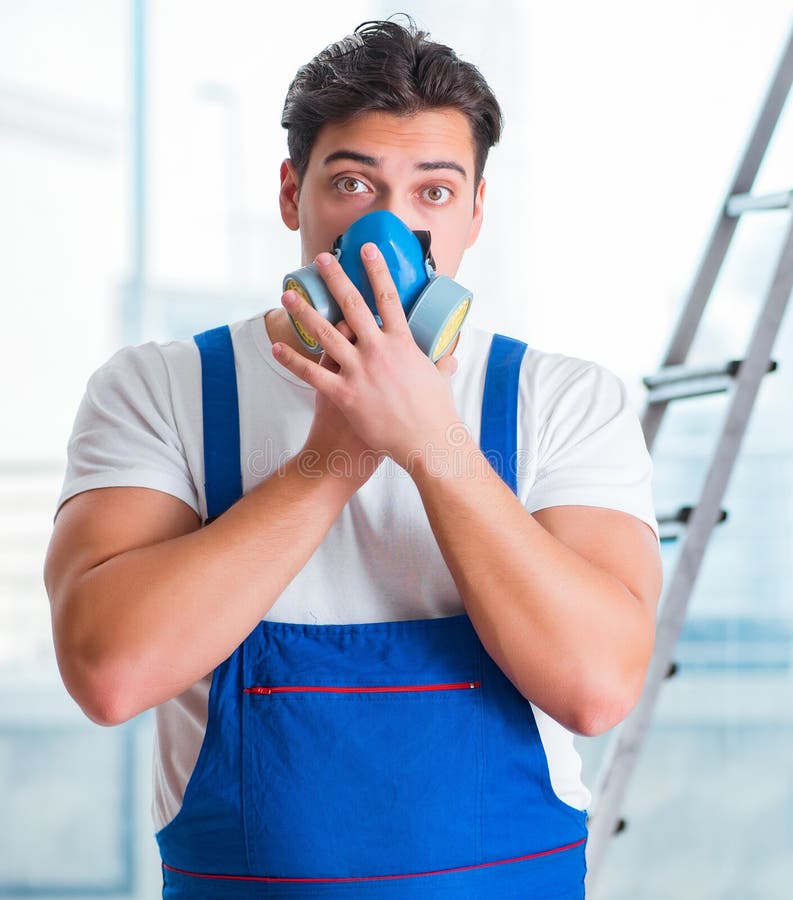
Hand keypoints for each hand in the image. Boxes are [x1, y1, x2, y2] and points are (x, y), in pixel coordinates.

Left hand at [272, 243, 462, 471]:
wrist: (427, 443)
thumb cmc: (436, 414)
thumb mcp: (440, 381)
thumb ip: (441, 366)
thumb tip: (451, 360)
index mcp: (403, 343)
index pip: (388, 297)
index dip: (376, 270)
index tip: (366, 249)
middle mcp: (379, 351)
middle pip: (352, 306)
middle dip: (335, 279)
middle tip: (321, 260)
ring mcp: (360, 372)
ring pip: (326, 335)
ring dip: (305, 313)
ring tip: (288, 296)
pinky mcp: (345, 395)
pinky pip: (313, 374)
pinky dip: (294, 361)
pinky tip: (278, 349)